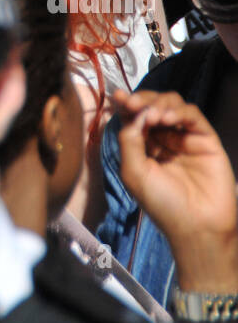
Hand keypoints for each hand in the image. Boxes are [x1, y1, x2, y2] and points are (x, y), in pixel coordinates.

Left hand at [114, 89, 237, 291]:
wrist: (197, 227)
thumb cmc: (162, 204)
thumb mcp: (134, 172)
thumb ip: (129, 140)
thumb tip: (134, 111)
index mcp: (143, 147)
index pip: (134, 117)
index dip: (126, 104)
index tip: (117, 96)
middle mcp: (164, 139)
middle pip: (152, 105)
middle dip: (141, 100)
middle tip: (132, 103)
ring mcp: (185, 137)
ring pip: (172, 104)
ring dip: (159, 103)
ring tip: (153, 115)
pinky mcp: (205, 138)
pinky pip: (192, 115)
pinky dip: (179, 110)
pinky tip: (167, 117)